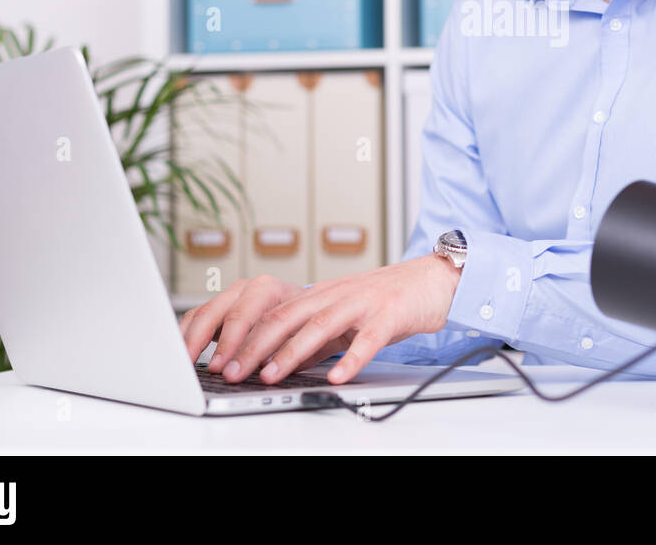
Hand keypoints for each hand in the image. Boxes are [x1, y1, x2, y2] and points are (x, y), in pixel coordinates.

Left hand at [178, 254, 462, 384]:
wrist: (433, 278)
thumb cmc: (388, 300)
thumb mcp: (344, 315)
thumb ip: (315, 336)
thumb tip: (282, 360)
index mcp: (321, 295)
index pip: (273, 315)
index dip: (245, 338)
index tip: (223, 362)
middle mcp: (336, 294)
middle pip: (288, 317)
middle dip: (256, 345)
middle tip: (233, 371)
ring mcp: (362, 303)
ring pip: (320, 325)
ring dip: (292, 351)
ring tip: (271, 374)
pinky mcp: (390, 314)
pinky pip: (369, 339)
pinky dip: (352, 358)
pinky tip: (339, 377)